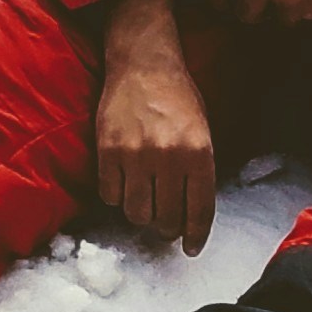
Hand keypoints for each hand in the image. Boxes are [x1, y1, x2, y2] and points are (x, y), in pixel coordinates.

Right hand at [95, 0, 215, 253]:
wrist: (143, 63)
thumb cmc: (179, 98)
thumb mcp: (204, 130)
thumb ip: (199, 170)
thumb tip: (191, 214)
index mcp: (199, 151)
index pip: (199, 209)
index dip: (196, 235)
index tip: (191, 248)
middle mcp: (169, 156)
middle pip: (165, 218)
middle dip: (167, 229)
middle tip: (165, 225)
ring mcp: (135, 154)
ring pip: (136, 212)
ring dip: (141, 215)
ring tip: (144, 204)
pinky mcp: (107, 150)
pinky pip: (109, 195)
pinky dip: (116, 197)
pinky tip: (123, 185)